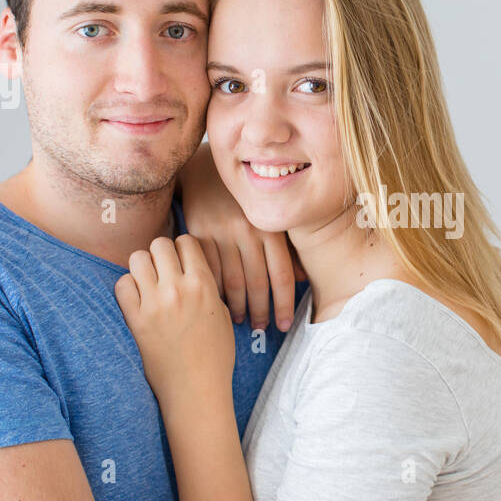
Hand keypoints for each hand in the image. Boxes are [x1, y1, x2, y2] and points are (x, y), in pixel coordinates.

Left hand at [114, 235, 234, 403]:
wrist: (196, 389)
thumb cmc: (215, 355)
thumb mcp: (221, 314)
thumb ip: (207, 286)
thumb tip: (191, 267)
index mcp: (204, 284)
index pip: (187, 241)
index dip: (183, 248)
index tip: (182, 261)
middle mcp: (178, 289)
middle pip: (160, 244)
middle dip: (161, 254)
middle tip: (163, 270)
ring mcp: (155, 303)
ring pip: (138, 258)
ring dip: (142, 267)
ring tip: (148, 282)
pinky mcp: (136, 319)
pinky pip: (122, 284)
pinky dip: (127, 287)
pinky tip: (137, 299)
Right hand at [179, 142, 304, 331]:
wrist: (206, 171)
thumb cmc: (244, 201)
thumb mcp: (269, 218)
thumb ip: (286, 247)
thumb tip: (302, 280)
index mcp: (270, 228)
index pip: (282, 275)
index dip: (285, 304)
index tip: (285, 325)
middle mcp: (247, 231)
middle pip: (258, 283)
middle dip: (262, 311)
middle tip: (263, 329)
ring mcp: (221, 233)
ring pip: (232, 282)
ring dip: (239, 307)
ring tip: (243, 321)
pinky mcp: (197, 234)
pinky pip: (208, 272)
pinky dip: (215, 292)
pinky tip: (221, 305)